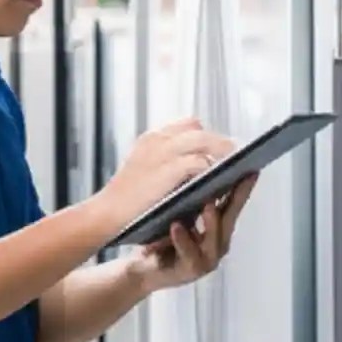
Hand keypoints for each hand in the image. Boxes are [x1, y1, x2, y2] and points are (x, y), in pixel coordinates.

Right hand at [90, 117, 236, 236]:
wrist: (105, 216)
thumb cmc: (126, 202)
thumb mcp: (145, 173)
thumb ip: (168, 163)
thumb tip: (201, 164)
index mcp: (150, 138)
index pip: (188, 125)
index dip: (205, 135)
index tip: (218, 147)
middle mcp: (156, 139)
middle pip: (199, 129)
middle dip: (219, 142)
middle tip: (235, 156)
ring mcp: (162, 152)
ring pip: (204, 141)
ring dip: (221, 152)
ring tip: (236, 166)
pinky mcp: (169, 169)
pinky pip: (200, 162)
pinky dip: (213, 170)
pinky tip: (221, 181)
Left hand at [126, 172, 258, 292]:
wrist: (141, 268)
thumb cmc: (160, 239)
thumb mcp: (177, 214)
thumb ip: (190, 199)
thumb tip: (199, 166)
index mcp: (216, 229)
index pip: (232, 204)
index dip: (242, 187)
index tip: (252, 169)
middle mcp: (216, 244)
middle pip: (229, 218)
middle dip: (236, 198)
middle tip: (239, 179)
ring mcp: (205, 260)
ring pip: (213, 239)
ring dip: (212, 222)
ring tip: (209, 204)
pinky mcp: (188, 271)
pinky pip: (189, 254)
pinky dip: (183, 240)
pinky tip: (176, 226)